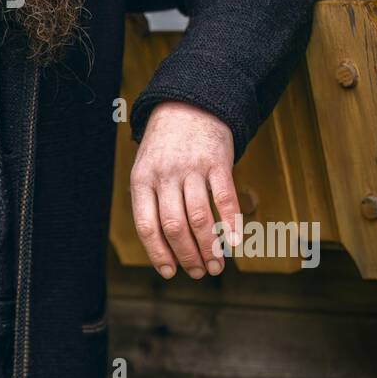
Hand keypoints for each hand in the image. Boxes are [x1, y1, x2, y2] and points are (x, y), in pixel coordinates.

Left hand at [129, 101, 239, 279]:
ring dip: (209, 248)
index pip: (147, 226)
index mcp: (142, 180)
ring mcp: (191, 168)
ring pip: (199, 218)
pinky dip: (231, 224)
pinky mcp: (217, 162)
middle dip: (187, 256)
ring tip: (216, 266)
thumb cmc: (165, 146)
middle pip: (174, 226)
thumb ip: (151, 202)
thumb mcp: (146, 168)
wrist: (187, 105)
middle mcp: (165, 175)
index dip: (159, 254)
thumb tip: (163, 248)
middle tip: (198, 272)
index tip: (170, 273)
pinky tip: (234, 243)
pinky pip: (224, 199)